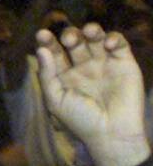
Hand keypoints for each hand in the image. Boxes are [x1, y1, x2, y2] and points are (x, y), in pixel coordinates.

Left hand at [36, 25, 148, 165]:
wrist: (112, 135)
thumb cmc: (81, 121)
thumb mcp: (56, 100)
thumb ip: (47, 75)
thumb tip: (40, 49)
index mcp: (65, 75)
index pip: (55, 52)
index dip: (48, 42)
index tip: (42, 34)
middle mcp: (84, 67)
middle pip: (75, 41)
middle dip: (70, 35)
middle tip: (69, 39)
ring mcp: (104, 64)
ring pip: (96, 38)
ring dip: (92, 30)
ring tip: (89, 32)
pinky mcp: (124, 64)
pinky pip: (119, 44)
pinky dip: (114, 38)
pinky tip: (107, 44)